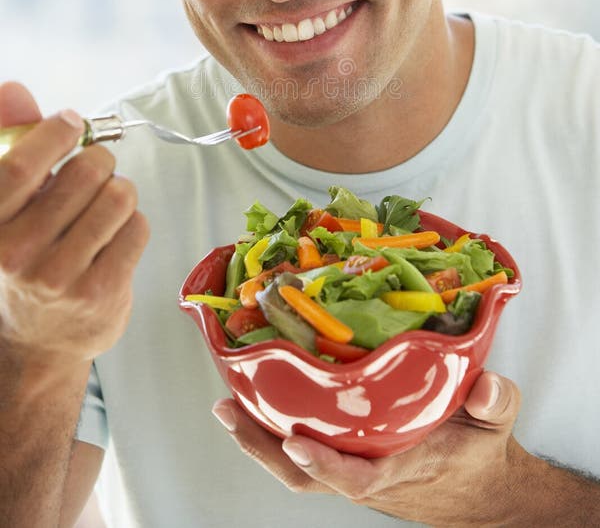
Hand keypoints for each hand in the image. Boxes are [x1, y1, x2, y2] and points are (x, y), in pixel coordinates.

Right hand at [0, 82, 148, 368]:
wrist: (35, 344)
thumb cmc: (23, 256)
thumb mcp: (6, 205)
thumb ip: (10, 142)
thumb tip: (12, 87)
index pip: (19, 168)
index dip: (53, 133)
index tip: (72, 121)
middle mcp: (18, 255)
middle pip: (84, 174)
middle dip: (98, 160)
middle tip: (94, 168)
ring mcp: (61, 279)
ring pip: (119, 197)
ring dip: (118, 191)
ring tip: (104, 205)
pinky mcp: (101, 293)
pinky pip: (137, 227)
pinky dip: (132, 222)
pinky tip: (113, 237)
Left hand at [213, 371, 528, 526]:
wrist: (478, 491)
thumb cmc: (480, 453)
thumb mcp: (496, 423)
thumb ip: (495, 402)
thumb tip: (487, 385)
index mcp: (400, 467)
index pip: (355, 476)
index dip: (325, 463)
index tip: (296, 439)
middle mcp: (367, 473)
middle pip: (303, 475)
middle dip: (261, 448)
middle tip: (228, 411)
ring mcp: (352, 469)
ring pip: (294, 466)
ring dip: (258, 439)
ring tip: (226, 405)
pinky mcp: (347, 458)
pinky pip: (301, 452)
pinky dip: (272, 433)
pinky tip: (254, 404)